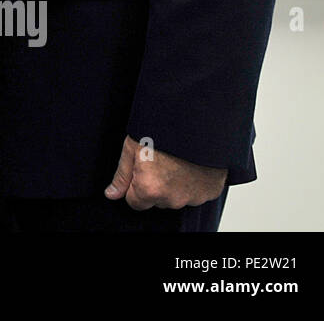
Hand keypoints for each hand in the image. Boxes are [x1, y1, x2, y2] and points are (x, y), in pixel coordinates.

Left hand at [105, 135, 226, 209]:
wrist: (197, 121)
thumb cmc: (161, 131)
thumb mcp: (132, 148)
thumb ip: (122, 175)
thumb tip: (111, 194)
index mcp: (150, 189)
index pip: (134, 202)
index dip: (135, 185)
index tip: (141, 169)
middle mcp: (173, 199)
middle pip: (156, 200)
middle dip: (155, 185)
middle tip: (160, 161)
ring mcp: (194, 197)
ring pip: (176, 197)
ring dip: (174, 185)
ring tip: (176, 160)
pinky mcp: (211, 192)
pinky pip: (196, 193)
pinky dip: (193, 182)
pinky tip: (191, 164)